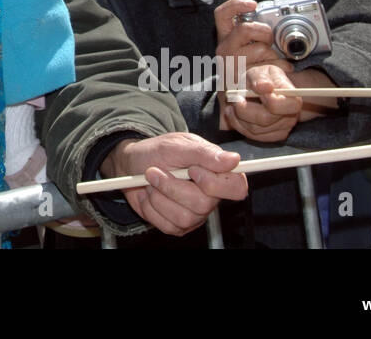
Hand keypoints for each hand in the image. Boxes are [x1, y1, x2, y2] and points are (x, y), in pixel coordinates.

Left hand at [103, 133, 246, 235]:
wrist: (133, 164)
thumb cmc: (157, 152)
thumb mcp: (178, 144)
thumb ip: (205, 153)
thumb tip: (233, 159)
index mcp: (217, 173)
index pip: (237, 187)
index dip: (214, 182)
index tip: (192, 170)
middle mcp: (211, 197)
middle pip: (204, 204)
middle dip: (172, 186)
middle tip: (155, 171)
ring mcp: (195, 214)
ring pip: (183, 217)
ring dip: (158, 195)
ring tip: (151, 181)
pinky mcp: (178, 226)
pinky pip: (167, 225)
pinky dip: (151, 207)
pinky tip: (150, 195)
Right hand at [212, 0, 289, 88]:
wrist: (243, 95)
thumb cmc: (249, 64)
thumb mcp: (245, 44)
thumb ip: (252, 30)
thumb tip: (266, 20)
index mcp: (225, 37)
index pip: (222, 14)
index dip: (236, 5)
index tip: (253, 4)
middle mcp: (224, 49)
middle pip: (245, 29)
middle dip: (264, 32)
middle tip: (269, 39)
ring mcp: (232, 65)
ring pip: (261, 49)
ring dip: (274, 54)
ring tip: (274, 60)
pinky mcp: (244, 81)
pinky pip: (269, 68)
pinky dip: (279, 67)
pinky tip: (281, 70)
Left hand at [220, 63, 301, 142]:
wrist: (260, 90)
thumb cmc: (261, 80)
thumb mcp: (260, 72)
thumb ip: (261, 78)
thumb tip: (265, 87)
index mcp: (292, 98)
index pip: (288, 106)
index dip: (270, 101)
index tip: (255, 91)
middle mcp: (290, 116)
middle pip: (265, 119)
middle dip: (245, 108)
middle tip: (236, 98)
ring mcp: (282, 129)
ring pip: (255, 130)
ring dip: (239, 116)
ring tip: (235, 103)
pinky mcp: (271, 137)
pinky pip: (251, 136)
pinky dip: (238, 124)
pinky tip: (235, 113)